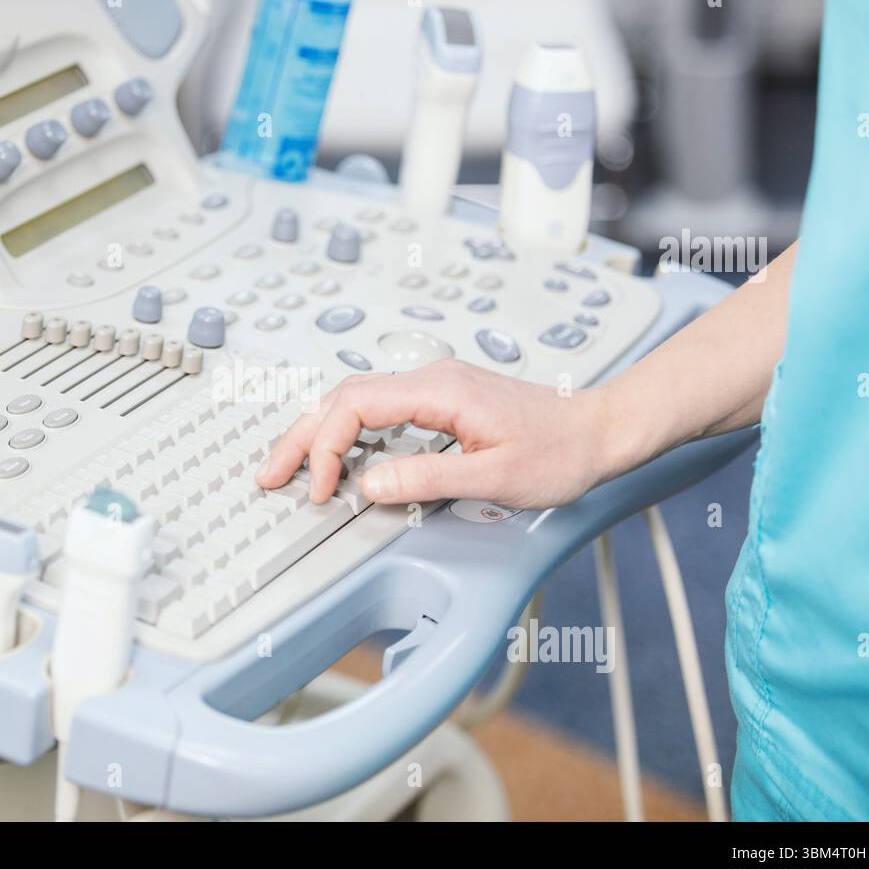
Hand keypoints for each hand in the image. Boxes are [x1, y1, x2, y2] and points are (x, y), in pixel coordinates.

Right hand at [254, 359, 613, 508]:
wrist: (598, 431)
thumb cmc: (560, 451)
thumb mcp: (494, 478)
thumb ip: (426, 479)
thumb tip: (369, 483)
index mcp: (438, 390)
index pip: (354, 407)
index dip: (325, 448)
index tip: (322, 488)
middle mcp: (430, 379)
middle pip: (341, 397)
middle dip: (299, 435)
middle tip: (270, 474)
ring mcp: (433, 386)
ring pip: (353, 398)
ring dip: (317, 431)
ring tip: (290, 466)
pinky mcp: (439, 400)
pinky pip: (375, 407)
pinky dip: (344, 429)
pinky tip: (337, 453)